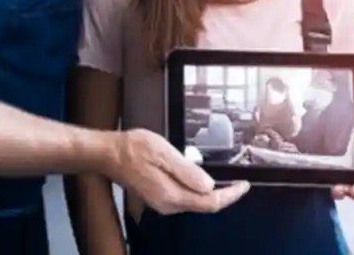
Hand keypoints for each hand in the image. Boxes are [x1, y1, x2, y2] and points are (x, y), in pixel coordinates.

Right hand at [105, 129, 250, 215]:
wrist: (109, 154)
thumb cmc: (133, 149)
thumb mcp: (164, 153)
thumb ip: (187, 171)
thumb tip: (209, 185)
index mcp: (172, 195)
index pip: (210, 202)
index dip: (230, 195)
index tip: (243, 185)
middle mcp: (168, 204)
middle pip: (204, 205)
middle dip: (224, 195)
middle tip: (238, 183)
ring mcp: (162, 203)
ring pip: (195, 202)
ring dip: (211, 193)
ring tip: (225, 180)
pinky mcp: (158, 197)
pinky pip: (185, 198)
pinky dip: (197, 190)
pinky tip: (200, 179)